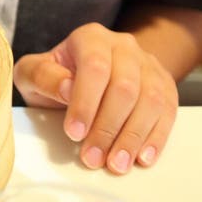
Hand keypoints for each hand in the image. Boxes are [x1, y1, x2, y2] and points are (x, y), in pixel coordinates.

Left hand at [12, 22, 177, 173]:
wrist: (86, 71)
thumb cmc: (56, 75)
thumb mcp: (34, 73)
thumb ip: (43, 77)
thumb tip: (67, 89)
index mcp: (90, 38)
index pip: (94, 66)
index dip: (86, 102)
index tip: (74, 133)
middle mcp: (123, 46)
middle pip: (125, 87)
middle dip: (108, 128)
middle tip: (92, 158)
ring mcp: (147, 64)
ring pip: (150, 100)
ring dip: (132, 137)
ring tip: (116, 164)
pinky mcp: (164, 84)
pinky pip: (167, 111)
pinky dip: (156, 136)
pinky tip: (142, 157)